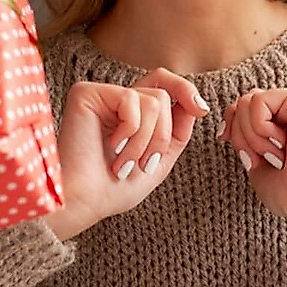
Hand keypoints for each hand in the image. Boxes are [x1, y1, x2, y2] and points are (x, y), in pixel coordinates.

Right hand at [48, 69, 208, 240]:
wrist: (85, 202)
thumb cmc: (113, 189)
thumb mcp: (158, 162)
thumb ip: (177, 132)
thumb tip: (195, 104)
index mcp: (130, 113)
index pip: (164, 84)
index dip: (186, 91)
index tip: (202, 110)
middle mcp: (115, 100)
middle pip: (163, 90)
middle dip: (165, 133)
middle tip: (147, 163)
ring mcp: (100, 94)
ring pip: (154, 101)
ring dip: (147, 141)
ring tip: (124, 163)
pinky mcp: (86, 93)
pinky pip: (131, 100)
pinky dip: (131, 131)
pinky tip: (111, 146)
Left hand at [220, 88, 286, 238]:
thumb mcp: (255, 158)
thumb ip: (244, 132)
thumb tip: (231, 112)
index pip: (246, 104)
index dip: (230, 120)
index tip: (224, 138)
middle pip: (242, 102)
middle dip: (241, 136)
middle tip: (267, 159)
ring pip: (246, 101)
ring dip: (253, 138)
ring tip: (278, 155)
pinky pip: (258, 101)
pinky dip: (261, 130)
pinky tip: (285, 144)